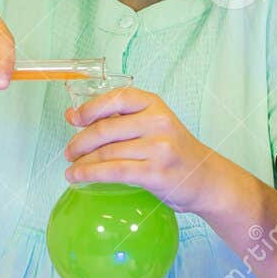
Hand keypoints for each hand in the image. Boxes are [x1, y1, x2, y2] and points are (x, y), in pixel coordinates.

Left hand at [63, 86, 223, 213]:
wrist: (207, 179)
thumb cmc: (176, 152)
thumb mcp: (153, 126)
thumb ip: (118, 120)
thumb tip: (73, 115)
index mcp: (155, 105)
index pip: (116, 98)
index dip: (90, 108)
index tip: (74, 119)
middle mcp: (157, 122)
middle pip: (105, 129)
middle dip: (80, 142)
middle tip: (69, 152)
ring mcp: (158, 148)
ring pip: (106, 152)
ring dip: (82, 162)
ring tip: (71, 168)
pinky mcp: (155, 173)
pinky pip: (114, 171)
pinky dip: (90, 174)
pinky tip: (78, 177)